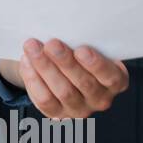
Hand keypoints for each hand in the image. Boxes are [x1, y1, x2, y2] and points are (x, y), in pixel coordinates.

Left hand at [11, 38, 127, 119]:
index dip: (96, 64)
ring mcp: (79, 109)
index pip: (110, 77)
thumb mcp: (88, 47)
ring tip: (32, 48)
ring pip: (62, 91)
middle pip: (83, 83)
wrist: (62, 70)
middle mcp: (101, 99)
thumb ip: (82, 42)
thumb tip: (65, 28)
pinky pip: (44, 99)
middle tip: (51, 43)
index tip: (81, 49)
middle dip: (65, 61)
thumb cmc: (79, 54)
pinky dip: (33, 79)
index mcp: (116, 81)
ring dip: (45, 67)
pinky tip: (27, 62)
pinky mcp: (57, 114)